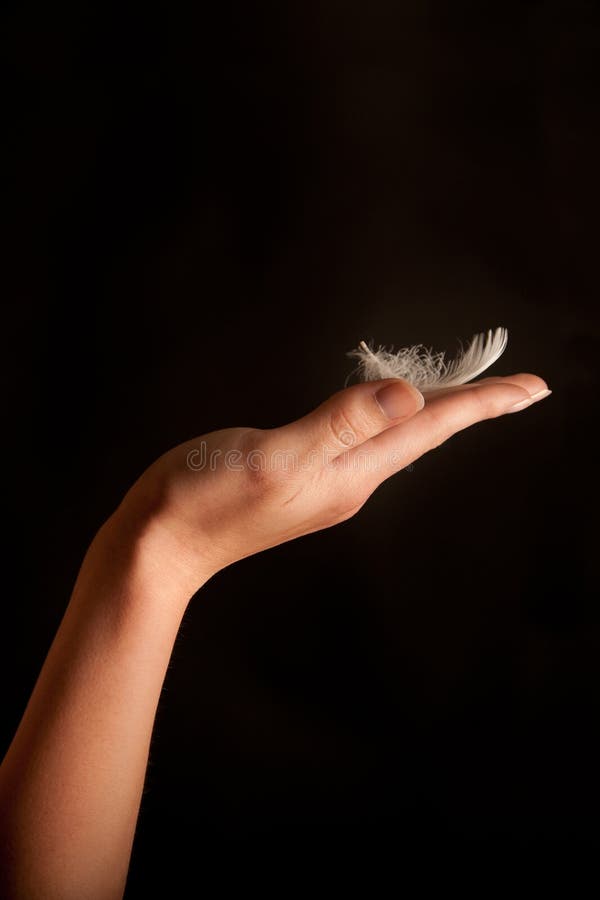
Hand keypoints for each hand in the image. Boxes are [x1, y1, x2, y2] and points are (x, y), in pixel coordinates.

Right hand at [117, 372, 549, 591]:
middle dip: (472, 406)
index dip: (483, 402)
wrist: (160, 546)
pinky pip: (364, 441)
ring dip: (437, 413)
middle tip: (517, 386)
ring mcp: (326, 483)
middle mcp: (349, 481)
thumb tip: (407, 396)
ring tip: (469, 395)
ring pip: (398, 439)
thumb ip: (340, 424)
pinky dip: (392, 419)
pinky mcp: (300, 479)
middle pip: (425, 435)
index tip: (535, 388)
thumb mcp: (274, 457)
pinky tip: (389, 412)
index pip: (431, 428)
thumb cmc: (205, 499)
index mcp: (351, 473)